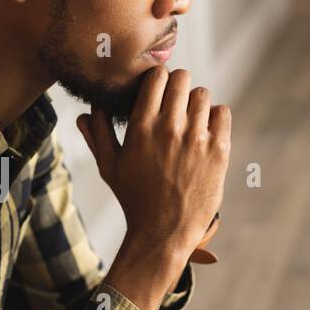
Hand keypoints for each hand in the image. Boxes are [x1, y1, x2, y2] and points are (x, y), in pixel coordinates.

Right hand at [77, 67, 229, 293]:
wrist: (165, 232)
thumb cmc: (134, 200)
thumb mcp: (109, 168)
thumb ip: (97, 135)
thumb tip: (87, 112)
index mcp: (141, 128)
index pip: (156, 77)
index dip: (156, 79)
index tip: (156, 90)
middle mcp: (170, 128)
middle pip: (181, 78)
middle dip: (176, 86)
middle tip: (174, 103)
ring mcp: (197, 138)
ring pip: (202, 94)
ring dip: (195, 103)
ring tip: (189, 120)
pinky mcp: (219, 150)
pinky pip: (222, 113)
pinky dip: (215, 117)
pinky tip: (205, 132)